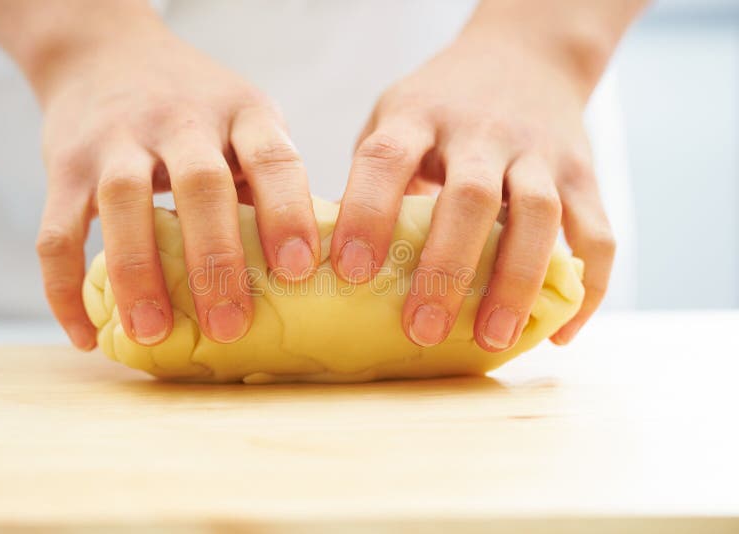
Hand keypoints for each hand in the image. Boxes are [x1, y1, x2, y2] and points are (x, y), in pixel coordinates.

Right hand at [35, 21, 319, 349]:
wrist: (108, 54)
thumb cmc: (198, 111)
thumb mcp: (244, 123)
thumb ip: (267, 183)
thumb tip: (305, 271)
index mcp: (241, 113)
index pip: (273, 158)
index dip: (288, 214)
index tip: (298, 270)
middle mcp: (181, 119)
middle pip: (201, 186)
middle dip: (216, 261)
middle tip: (229, 327)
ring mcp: (117, 139)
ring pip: (124, 203)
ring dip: (139, 274)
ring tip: (154, 333)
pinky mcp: (65, 165)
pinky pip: (57, 231)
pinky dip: (66, 288)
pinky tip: (88, 333)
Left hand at [332, 27, 614, 350]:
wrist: (527, 54)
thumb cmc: (441, 106)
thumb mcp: (396, 117)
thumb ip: (375, 178)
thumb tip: (342, 261)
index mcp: (420, 115)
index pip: (387, 158)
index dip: (367, 214)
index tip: (351, 272)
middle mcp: (482, 130)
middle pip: (469, 198)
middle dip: (445, 269)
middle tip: (422, 330)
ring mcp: (539, 150)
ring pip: (538, 216)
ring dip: (516, 284)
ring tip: (492, 339)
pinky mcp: (583, 173)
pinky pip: (597, 234)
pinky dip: (585, 289)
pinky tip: (559, 333)